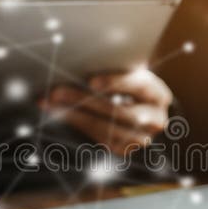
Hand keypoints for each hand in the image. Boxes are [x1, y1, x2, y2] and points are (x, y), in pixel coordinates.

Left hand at [40, 70, 171, 155]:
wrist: (137, 106)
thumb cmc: (126, 81)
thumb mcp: (127, 70)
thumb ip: (113, 66)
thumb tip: (79, 59)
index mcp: (158, 94)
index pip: (140, 86)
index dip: (116, 82)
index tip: (91, 81)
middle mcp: (155, 120)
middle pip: (120, 112)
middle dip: (85, 100)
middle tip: (56, 92)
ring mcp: (141, 138)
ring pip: (105, 129)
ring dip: (72, 115)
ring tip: (49, 103)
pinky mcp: (124, 149)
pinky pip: (97, 138)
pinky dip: (75, 124)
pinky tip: (57, 113)